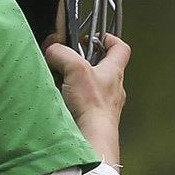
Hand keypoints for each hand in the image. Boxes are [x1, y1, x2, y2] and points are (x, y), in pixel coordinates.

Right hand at [46, 33, 128, 165]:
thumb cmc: (92, 105)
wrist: (93, 137)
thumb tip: (54, 50)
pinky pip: (86, 104)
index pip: (120, 48)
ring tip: (62, 81)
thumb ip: (63, 53)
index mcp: (114, 71)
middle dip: (86, 62)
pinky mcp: (96, 118)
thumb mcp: (75, 68)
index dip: (109, 39)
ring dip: (79, 82)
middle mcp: (114, 88)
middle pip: (104, 67)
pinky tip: (62, 101)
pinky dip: (74, 100)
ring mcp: (106, 104)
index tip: (95, 37)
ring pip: (94, 87)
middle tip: (71, 60)